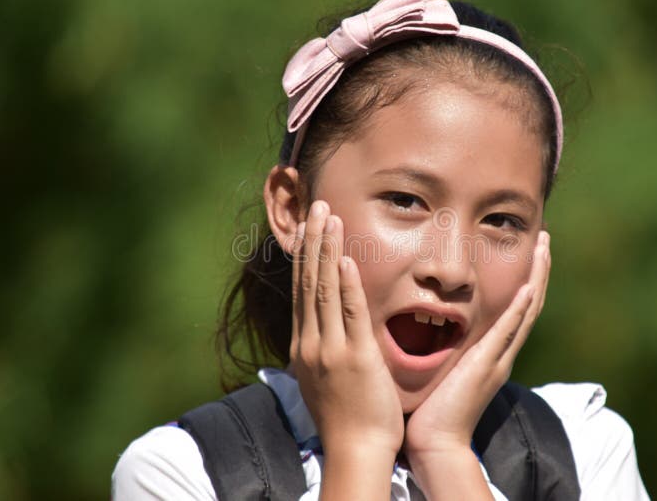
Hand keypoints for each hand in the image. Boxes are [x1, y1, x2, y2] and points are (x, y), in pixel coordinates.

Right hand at [289, 200, 402, 497]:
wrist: (355, 451)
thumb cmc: (346, 418)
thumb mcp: (323, 379)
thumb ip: (322, 351)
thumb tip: (321, 332)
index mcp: (304, 347)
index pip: (301, 292)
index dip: (305, 256)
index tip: (307, 228)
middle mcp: (311, 343)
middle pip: (308, 282)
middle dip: (312, 241)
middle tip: (315, 206)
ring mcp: (330, 349)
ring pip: (324, 289)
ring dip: (326, 249)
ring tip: (328, 215)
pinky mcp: (355, 357)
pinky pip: (349, 313)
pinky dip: (345, 284)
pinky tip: (345, 258)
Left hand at [403, 231, 551, 494]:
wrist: (436, 440)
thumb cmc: (432, 407)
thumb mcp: (444, 366)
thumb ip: (447, 345)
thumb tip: (430, 321)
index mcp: (492, 351)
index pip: (515, 307)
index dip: (525, 278)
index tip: (529, 250)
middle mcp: (502, 352)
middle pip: (530, 302)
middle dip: (538, 269)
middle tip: (545, 237)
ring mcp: (499, 358)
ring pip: (526, 310)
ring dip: (537, 277)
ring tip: (544, 246)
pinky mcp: (488, 365)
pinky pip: (509, 331)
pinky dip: (520, 308)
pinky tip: (528, 285)